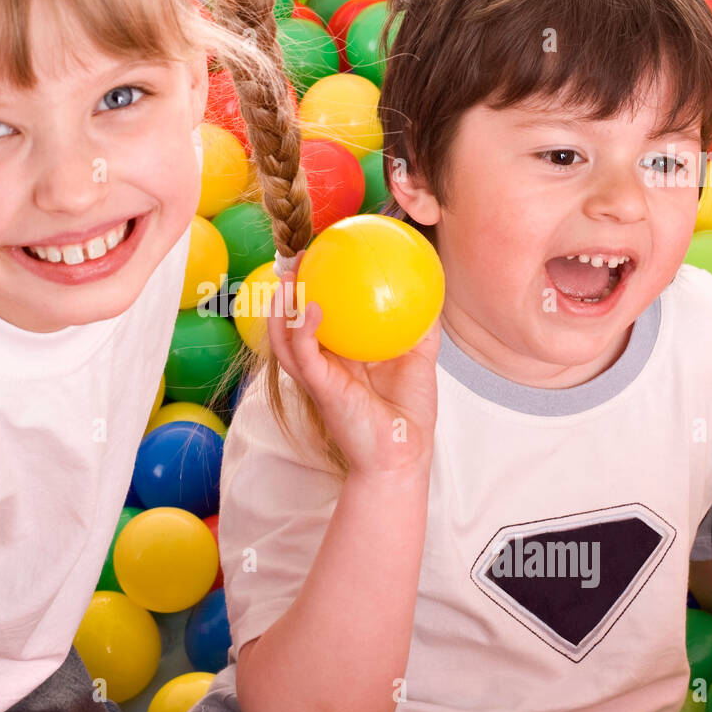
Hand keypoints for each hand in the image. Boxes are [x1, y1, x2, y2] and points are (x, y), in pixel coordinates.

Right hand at [266, 258, 439, 477]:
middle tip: (295, 259)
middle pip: (292, 322)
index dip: (314, 286)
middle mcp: (324, 363)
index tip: (320, 256)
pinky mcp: (320, 389)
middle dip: (287, 291)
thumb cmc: (410, 412)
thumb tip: (432, 290)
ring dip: (280, 308)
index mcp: (342, 354)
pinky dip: (303, 331)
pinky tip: (311, 308)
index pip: (319, 314)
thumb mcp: (419, 359)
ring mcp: (318, 376)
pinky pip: (304, 356)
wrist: (404, 454)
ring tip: (286, 279)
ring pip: (285, 339)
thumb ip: (421, 327)